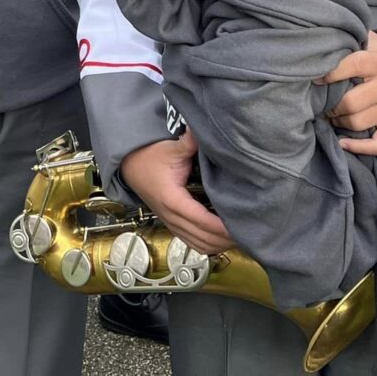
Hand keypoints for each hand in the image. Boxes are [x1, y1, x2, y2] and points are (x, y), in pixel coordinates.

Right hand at [120, 130, 234, 256]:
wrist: (129, 165)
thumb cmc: (149, 156)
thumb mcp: (170, 147)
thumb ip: (189, 142)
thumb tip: (202, 130)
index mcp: (172, 200)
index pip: (202, 221)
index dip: (222, 227)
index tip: (241, 225)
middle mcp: (171, 216)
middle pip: (203, 239)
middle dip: (225, 239)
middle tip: (248, 231)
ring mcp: (171, 223)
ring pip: (199, 245)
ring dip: (218, 244)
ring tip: (239, 235)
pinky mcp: (172, 224)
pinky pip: (192, 243)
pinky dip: (208, 244)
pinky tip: (222, 238)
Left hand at [317, 32, 376, 156]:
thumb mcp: (369, 40)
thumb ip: (348, 39)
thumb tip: (318, 45)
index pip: (351, 66)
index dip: (329, 74)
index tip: (315, 79)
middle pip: (350, 103)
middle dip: (330, 104)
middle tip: (322, 101)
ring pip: (357, 123)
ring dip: (338, 122)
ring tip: (331, 114)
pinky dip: (359, 148)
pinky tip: (342, 142)